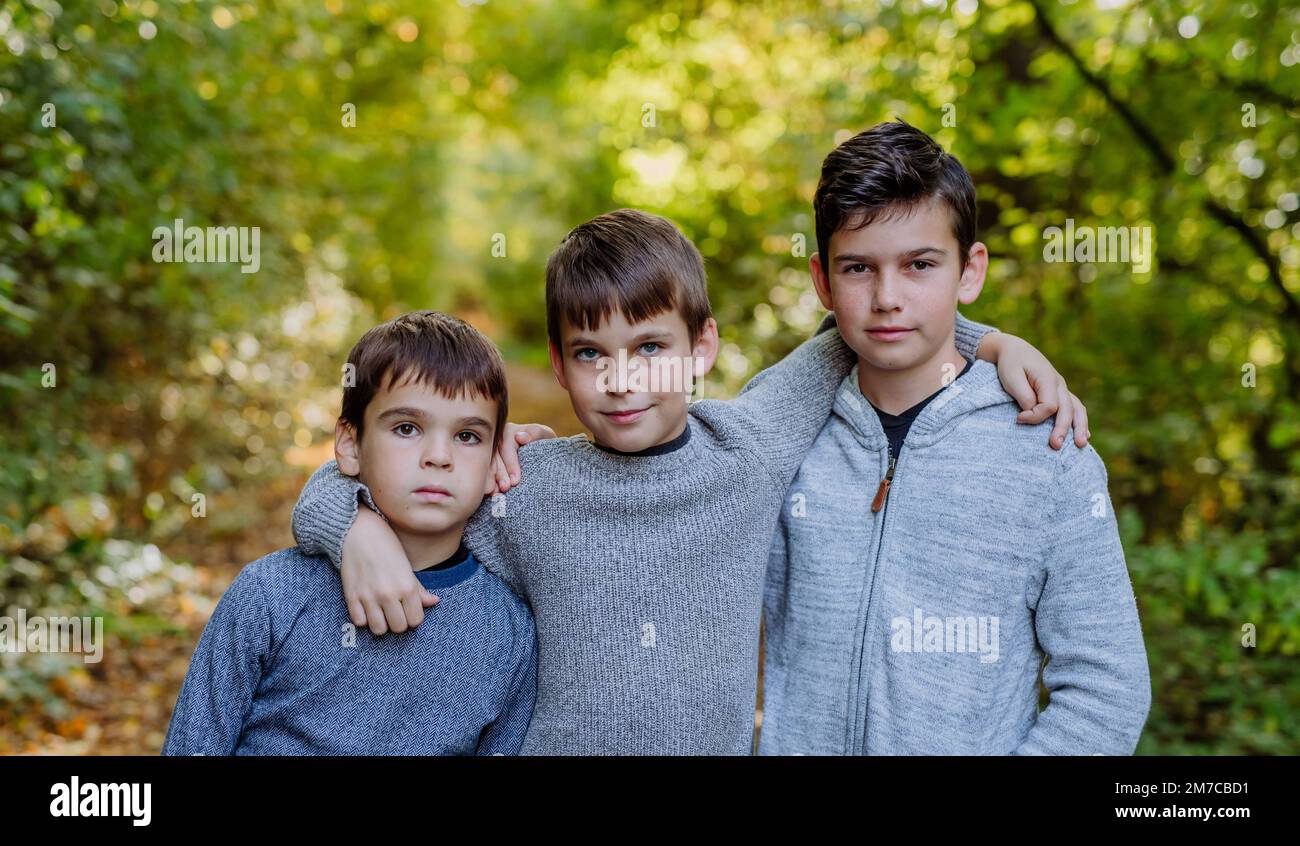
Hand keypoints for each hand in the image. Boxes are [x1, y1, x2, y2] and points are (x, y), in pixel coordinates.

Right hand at [341, 507, 437, 634]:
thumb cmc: (387, 546)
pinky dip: (364, 618)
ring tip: (381, 612)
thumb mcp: (407, 566)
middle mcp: (389, 594)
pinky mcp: (351, 596)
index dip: (413, 617)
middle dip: (399, 622)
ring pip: (379, 630)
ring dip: (382, 623)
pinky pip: (359, 622)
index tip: (408, 609)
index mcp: (407, 587)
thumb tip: (434, 602)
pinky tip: (367, 607)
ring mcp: (369, 597)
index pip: (415, 620)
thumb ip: (419, 588)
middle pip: (398, 628)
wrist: (359, 531)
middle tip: (395, 611)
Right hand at [491, 422, 556, 493]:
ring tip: (495, 492)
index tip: (515, 481)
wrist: (541, 455)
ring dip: (490, 479)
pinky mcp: (485, 462)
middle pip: (494, 456)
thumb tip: (520, 436)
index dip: (510, 464)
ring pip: (486, 464)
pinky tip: (489, 492)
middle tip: (505, 488)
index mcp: (509, 431)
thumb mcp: (544, 435)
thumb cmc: (543, 443)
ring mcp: (489, 451)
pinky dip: (486, 482)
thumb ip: (535, 433)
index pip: (506, 446)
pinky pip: (483, 472)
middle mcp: (496, 440)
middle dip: (500, 474)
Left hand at [986, 334, 1090, 449]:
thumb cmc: (1011, 364)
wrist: (1014, 349)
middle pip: (1067, 410)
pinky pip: (1075, 407)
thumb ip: (1024, 396)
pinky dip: (1080, 421)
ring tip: (1081, 445)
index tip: (1019, 418)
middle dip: (1063, 429)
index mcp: (1048, 379)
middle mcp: (1059, 384)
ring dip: (1080, 427)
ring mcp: (1062, 388)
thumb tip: (1032, 413)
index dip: (1035, 416)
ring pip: (1077, 409)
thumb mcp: (1012, 378)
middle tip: (1055, 446)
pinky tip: (1085, 435)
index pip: (1049, 405)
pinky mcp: (1060, 392)